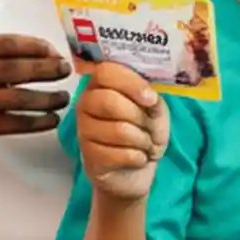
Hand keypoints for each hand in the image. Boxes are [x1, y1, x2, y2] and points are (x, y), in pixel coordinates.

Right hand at [0, 34, 70, 137]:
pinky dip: (40, 122)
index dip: (38, 47)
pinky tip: (54, 118)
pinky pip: (16, 124)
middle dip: (46, 70)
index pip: (9, 43)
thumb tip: (56, 57)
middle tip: (66, 71)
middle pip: (14, 70)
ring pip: (18, 99)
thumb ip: (19, 51)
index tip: (58, 53)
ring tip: (64, 98)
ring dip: (48, 99)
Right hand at [78, 62, 168, 200]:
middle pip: (109, 101)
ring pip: (118, 130)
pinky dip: (138, 158)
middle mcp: (86, 104)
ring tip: (146, 144)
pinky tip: (138, 158)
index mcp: (101, 85)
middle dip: (139, 117)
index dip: (131, 83)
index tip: (150, 99)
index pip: (106, 72)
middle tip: (149, 127)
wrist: (137, 168)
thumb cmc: (143, 131)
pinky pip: (119, 154)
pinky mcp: (89, 157)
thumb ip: (152, 98)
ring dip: (142, 140)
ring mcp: (83, 131)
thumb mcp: (155, 110)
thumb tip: (149, 97)